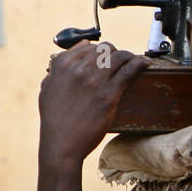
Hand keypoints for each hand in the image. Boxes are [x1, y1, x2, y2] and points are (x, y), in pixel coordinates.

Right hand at [38, 41, 149, 164]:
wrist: (61, 144)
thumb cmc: (54, 120)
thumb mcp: (47, 88)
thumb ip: (58, 67)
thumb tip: (77, 48)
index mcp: (62, 65)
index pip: (88, 46)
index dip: (100, 51)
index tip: (107, 56)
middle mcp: (78, 69)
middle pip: (105, 49)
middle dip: (115, 53)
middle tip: (122, 61)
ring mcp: (95, 81)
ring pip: (119, 56)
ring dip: (129, 56)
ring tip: (135, 61)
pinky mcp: (109, 95)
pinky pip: (129, 71)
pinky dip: (139, 64)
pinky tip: (144, 64)